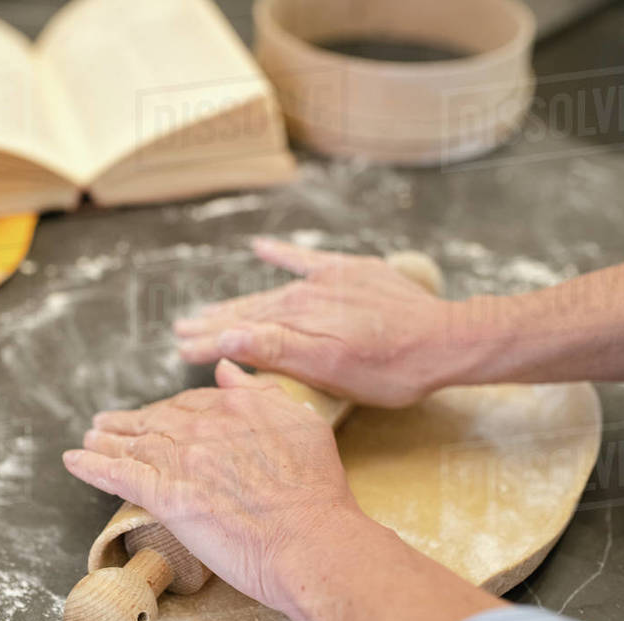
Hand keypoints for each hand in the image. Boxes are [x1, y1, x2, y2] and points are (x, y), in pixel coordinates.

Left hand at [62, 359, 363, 611]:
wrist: (310, 540)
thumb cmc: (319, 492)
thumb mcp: (303, 424)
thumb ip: (261, 394)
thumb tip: (226, 370)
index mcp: (238, 407)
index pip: (192, 403)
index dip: (170, 411)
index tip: (157, 415)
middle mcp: (205, 427)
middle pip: (156, 420)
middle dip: (130, 422)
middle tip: (107, 424)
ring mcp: (183, 460)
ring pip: (134, 443)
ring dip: (106, 439)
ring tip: (89, 438)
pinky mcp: (166, 495)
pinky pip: (118, 474)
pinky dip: (92, 465)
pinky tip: (73, 460)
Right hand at [174, 238, 455, 406]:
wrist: (444, 341)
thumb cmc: (389, 369)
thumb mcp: (329, 371)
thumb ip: (275, 350)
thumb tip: (225, 337)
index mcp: (296, 321)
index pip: (239, 332)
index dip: (208, 343)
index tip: (179, 350)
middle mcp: (305, 295)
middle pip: (249, 310)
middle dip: (212, 322)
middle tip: (178, 330)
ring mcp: (328, 281)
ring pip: (271, 291)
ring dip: (238, 301)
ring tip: (208, 307)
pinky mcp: (350, 272)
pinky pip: (307, 259)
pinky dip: (282, 253)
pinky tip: (259, 247)